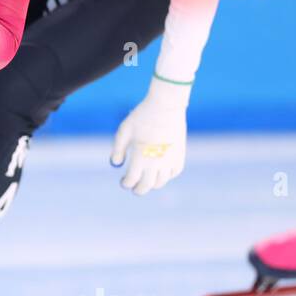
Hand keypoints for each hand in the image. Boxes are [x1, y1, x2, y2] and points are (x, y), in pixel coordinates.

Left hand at [110, 78, 190, 195]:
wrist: (166, 106)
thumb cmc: (142, 117)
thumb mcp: (124, 131)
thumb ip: (118, 149)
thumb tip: (115, 164)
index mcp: (140, 158)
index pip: (132, 180)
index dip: (126, 184)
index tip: (124, 183)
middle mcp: (156, 163)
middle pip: (147, 185)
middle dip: (139, 189)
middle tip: (134, 188)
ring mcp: (170, 160)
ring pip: (162, 182)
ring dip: (153, 184)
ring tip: (146, 180)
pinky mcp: (180, 154)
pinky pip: (174, 172)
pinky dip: (167, 176)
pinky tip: (161, 173)